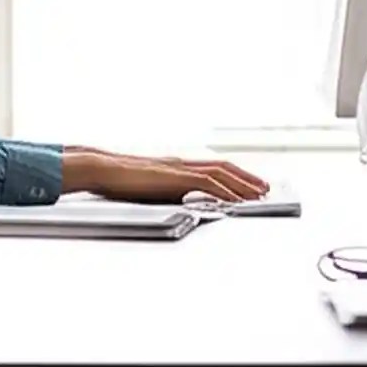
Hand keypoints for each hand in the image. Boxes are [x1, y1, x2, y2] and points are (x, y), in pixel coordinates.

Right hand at [62, 148, 267, 203]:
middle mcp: (181, 163)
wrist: (101, 169)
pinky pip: (207, 183)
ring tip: (259, 195)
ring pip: (221, 173)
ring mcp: (179, 168)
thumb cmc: (118, 181)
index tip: (249, 184)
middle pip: (223, 166)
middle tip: (265, 188)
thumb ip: (166, 193)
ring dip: (242, 184)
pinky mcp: (175, 177)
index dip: (234, 175)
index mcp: (175, 166)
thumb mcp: (147, 188)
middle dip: (247, 178)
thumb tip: (181, 203)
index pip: (212, 167)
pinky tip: (236, 200)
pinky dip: (225, 191)